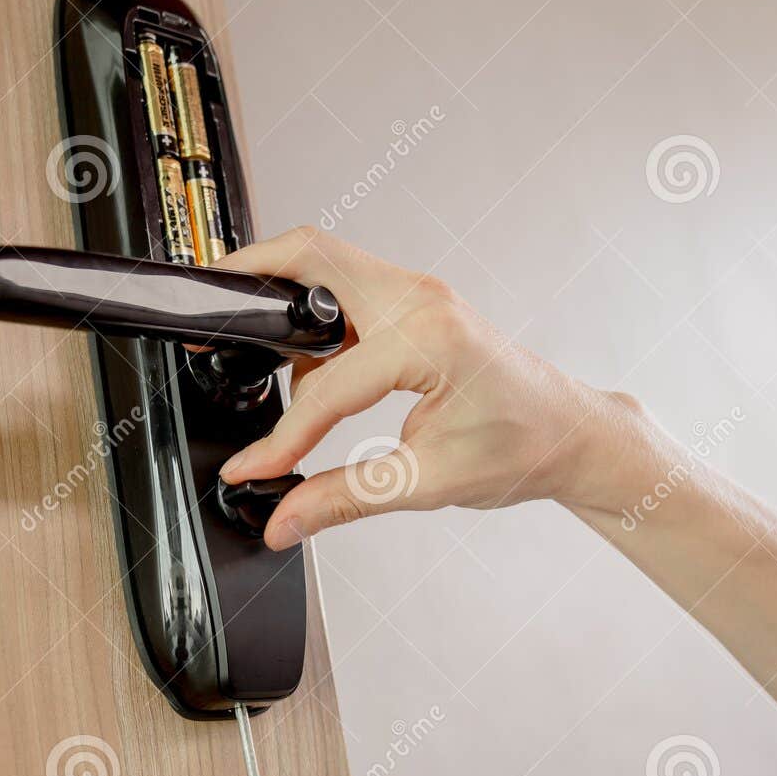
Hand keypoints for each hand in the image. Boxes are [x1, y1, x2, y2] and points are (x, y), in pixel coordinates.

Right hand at [220, 226, 642, 548]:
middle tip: (205, 317)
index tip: (252, 471)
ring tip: (253, 358)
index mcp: (428, 337)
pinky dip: (312, 321)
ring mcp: (416, 293)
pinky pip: (344, 291)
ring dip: (282, 301)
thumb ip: (343, 500)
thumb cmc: (522, 448)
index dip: (280, 439)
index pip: (324, 387)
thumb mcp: (427, 484)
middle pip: (308, 255)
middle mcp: (420, 297)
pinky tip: (306, 375)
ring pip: (323, 264)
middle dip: (249, 280)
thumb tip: (283, 520)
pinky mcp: (412, 303)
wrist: (570, 436)